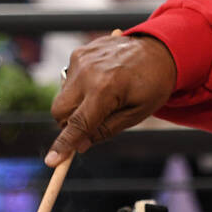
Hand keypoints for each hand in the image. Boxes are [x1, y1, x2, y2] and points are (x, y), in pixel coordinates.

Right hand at [45, 33, 177, 165]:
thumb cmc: (153, 85)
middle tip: (92, 123)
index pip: (78, 123)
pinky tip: (102, 82)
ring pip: (62, 96)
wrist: (160, 50)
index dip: (64, 145)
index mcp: (106, 89)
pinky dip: (80, 88)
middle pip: (60, 111)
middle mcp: (88, 72)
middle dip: (69, 123)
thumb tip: (80, 146)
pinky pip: (69, 80)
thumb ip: (106, 130)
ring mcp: (81, 59)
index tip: (51, 161)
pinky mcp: (79, 53)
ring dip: (76, 105)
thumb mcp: (136, 114)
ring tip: (104, 97)